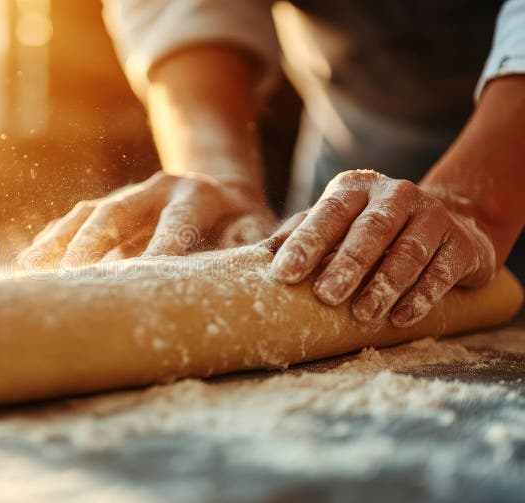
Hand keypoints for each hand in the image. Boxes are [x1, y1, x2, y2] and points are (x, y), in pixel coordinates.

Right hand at [20, 171, 276, 267]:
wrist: (220, 187)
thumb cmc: (243, 221)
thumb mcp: (257, 227)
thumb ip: (253, 245)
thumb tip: (264, 270)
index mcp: (197, 195)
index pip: (176, 223)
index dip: (159, 249)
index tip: (143, 280)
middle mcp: (157, 188)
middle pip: (117, 212)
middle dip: (94, 245)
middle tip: (74, 279)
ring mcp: (129, 193)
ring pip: (89, 213)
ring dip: (62, 241)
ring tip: (34, 271)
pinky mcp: (110, 204)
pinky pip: (75, 218)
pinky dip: (53, 238)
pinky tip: (29, 263)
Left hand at [267, 170, 495, 327]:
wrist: (449, 224)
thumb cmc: (369, 230)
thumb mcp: (334, 223)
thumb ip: (299, 234)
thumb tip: (256, 257)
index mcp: (355, 188)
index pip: (328, 213)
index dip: (306, 243)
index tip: (283, 274)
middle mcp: (396, 195)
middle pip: (372, 229)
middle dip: (348, 263)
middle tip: (325, 295)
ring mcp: (433, 216)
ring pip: (409, 250)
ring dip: (385, 284)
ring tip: (363, 313)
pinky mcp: (461, 244)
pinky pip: (441, 270)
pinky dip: (422, 295)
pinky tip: (401, 318)